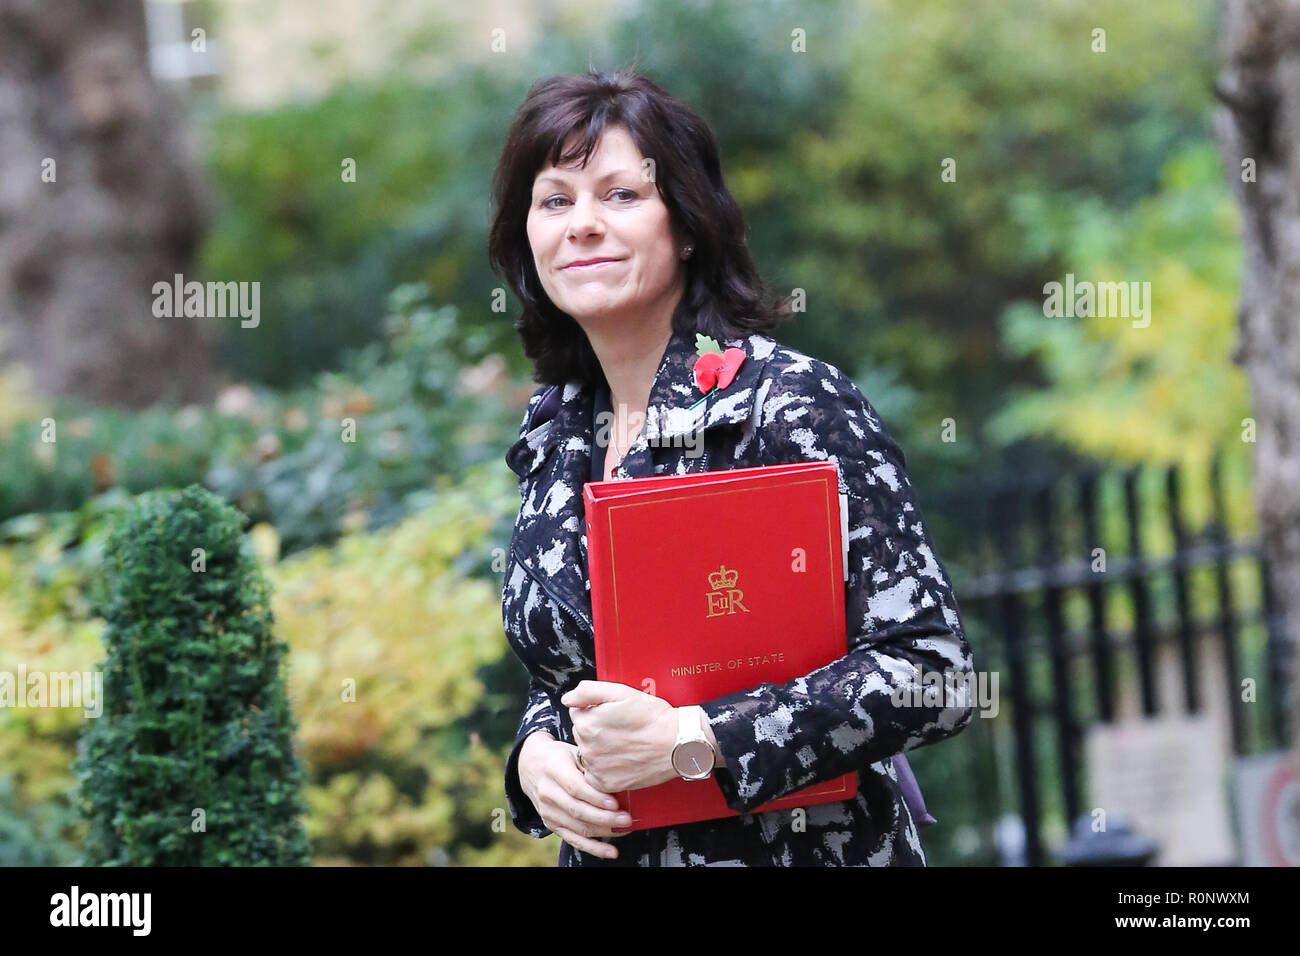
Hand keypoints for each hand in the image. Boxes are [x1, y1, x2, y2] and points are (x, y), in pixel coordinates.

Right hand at [517, 731, 634, 859]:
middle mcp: (547, 792)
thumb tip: (620, 779)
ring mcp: (547, 811)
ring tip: (624, 830)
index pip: (575, 788)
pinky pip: (573, 839)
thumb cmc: (560, 756)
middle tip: (626, 819)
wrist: (531, 765)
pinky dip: (593, 848)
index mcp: (554, 769)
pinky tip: (610, 852)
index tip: (616, 803)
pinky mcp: (550, 824)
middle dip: (604, 818)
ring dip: (603, 832)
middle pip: (577, 810)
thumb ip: (591, 765)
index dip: (596, 798)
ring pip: (577, 827)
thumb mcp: (573, 751)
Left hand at [560, 680, 680, 792]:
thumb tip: (567, 699)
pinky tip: (622, 758)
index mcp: (587, 724)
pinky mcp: (606, 783)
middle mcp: (587, 748)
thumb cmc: (653, 717)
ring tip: (624, 744)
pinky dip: (604, 767)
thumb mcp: (621, 692)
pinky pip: (594, 774)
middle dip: (596, 729)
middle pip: (581, 733)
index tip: (613, 714)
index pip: (577, 713)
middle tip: (621, 728)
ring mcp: (596, 768)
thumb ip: (588, 691)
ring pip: (588, 753)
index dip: (596, 710)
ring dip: (599, 748)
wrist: (677, 743)